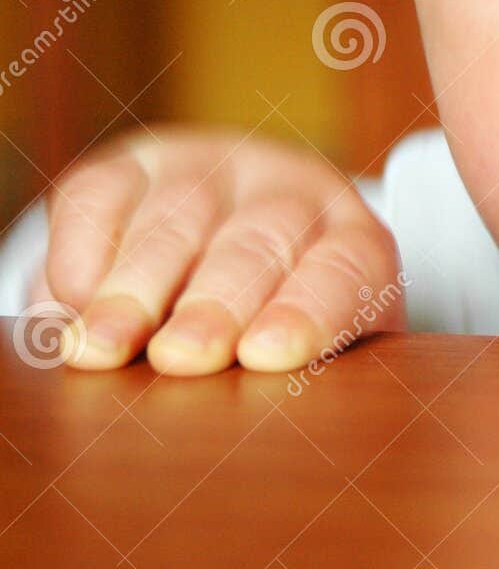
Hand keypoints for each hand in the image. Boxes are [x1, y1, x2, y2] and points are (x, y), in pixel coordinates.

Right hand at [39, 126, 402, 375]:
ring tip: (103, 350)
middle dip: (216, 304)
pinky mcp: (137, 163)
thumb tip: (248, 404)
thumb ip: (297, 368)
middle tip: (184, 358)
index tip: (268, 356)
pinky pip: (104, 198)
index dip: (310, 311)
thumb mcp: (318, 349)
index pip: (347, 271)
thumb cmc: (283, 323)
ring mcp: (213, 168)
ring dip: (135, 290)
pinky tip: (72, 302)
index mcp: (356, 242)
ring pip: (176, 222)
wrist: (234, 238)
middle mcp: (291, 191)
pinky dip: (86, 253)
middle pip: (259, 244)